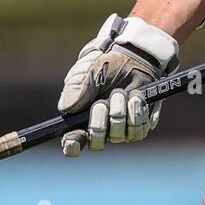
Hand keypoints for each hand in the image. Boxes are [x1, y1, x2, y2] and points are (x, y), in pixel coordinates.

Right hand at [57, 14, 179, 155]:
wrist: (134, 58)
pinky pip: (138, 131)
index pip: (73, 143)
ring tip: (121, 93)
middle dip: (99, 122)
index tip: (74, 140)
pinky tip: (136, 96)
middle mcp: (99, 129)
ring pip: (118, 136)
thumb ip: (75, 87)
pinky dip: (136, 112)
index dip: (72, 146)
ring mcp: (120, 129)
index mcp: (79, 119)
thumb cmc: (105, 66)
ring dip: (120, 113)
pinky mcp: (138, 125)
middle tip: (103, 102)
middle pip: (96, 142)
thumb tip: (66, 108)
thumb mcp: (87, 71)